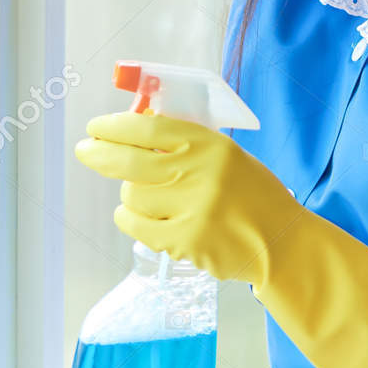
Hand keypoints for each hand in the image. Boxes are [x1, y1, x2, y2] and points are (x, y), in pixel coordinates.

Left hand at [75, 108, 367, 367]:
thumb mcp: (226, 155)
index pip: (148, 127)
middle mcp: (200, 172)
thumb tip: (130, 126)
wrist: (283, 242)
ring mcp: (192, 209)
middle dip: (98, 154)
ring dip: (130, 195)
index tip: (95, 126)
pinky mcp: (186, 241)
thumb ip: (185, 142)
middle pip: (129, 160)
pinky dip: (131, 220)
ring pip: (132, 196)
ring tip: (148, 198)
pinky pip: (137, 226)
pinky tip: (140, 217)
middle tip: (84, 151)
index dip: (114, 125)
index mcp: (210, 143)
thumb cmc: (251, 193)